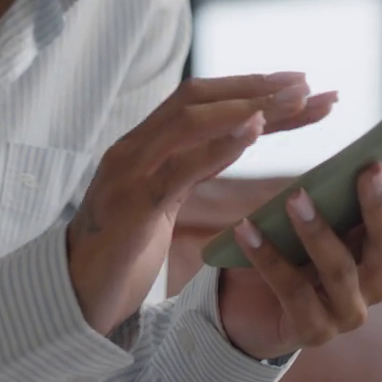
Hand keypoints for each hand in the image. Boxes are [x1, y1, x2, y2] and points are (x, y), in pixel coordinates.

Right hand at [66, 73, 337, 335]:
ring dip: (249, 108)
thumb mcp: (162, 200)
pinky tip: (256, 132)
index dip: (249, 86)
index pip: (199, 99)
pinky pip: (178, 170)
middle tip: (309, 84)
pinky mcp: (130, 210)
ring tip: (297, 101)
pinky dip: (219, 145)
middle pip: (197, 98)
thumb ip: (191, 166)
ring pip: (190, 122)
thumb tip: (239, 135)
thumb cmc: (122, 252)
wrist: (73, 298)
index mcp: (141, 145)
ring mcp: (128, 175)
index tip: (299, 84)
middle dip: (256, 88)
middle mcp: (132, 149)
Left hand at [217, 156, 381, 360]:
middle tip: (369, 170)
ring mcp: (347, 312)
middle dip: (378, 205)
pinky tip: (245, 229)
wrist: (250, 309)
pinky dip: (267, 257)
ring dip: (317, 230)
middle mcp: (375, 283)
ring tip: (295, 197)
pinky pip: (291, 290)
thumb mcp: (318, 218)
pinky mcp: (313, 331)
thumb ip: (343, 195)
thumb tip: (377, 159)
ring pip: (340, 268)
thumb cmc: (290, 250)